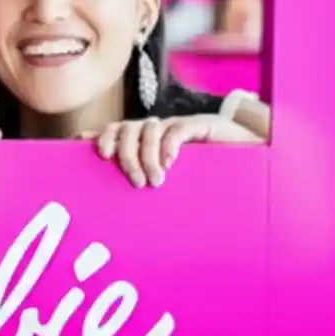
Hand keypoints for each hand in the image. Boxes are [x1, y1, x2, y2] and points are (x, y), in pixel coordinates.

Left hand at [86, 114, 262, 187]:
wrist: (249, 161)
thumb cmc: (206, 179)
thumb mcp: (173, 185)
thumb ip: (148, 185)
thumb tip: (112, 211)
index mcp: (146, 142)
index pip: (115, 131)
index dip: (99, 137)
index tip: (85, 148)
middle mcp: (158, 131)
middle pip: (126, 129)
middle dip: (124, 154)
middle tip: (136, 182)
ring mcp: (177, 126)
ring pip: (148, 128)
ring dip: (147, 155)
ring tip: (156, 180)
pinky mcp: (200, 124)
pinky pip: (176, 129)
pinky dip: (168, 145)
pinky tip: (171, 163)